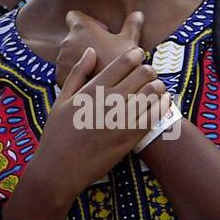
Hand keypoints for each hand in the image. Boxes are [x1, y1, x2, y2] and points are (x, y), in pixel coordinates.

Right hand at [6, 45, 167, 218]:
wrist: (60, 168)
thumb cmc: (57, 134)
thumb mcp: (62, 99)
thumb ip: (78, 73)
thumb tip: (91, 51)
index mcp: (93, 88)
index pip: (124, 61)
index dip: (136, 54)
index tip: (138, 54)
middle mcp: (110, 100)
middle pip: (143, 74)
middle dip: (149, 70)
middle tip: (148, 73)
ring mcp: (123, 119)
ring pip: (153, 92)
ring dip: (158, 86)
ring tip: (155, 87)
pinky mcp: (131, 138)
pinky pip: (155, 115)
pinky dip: (162, 105)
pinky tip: (161, 103)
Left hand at [55, 10, 144, 73]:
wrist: (112, 95)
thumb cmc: (122, 66)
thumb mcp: (130, 43)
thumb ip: (132, 26)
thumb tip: (138, 13)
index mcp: (81, 28)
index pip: (74, 16)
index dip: (88, 22)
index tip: (102, 33)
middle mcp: (67, 42)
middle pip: (73, 37)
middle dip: (86, 43)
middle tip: (104, 55)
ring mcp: (62, 60)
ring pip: (68, 55)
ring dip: (80, 59)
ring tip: (99, 70)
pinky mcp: (60, 77)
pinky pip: (65, 72)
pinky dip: (76, 76)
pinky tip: (91, 81)